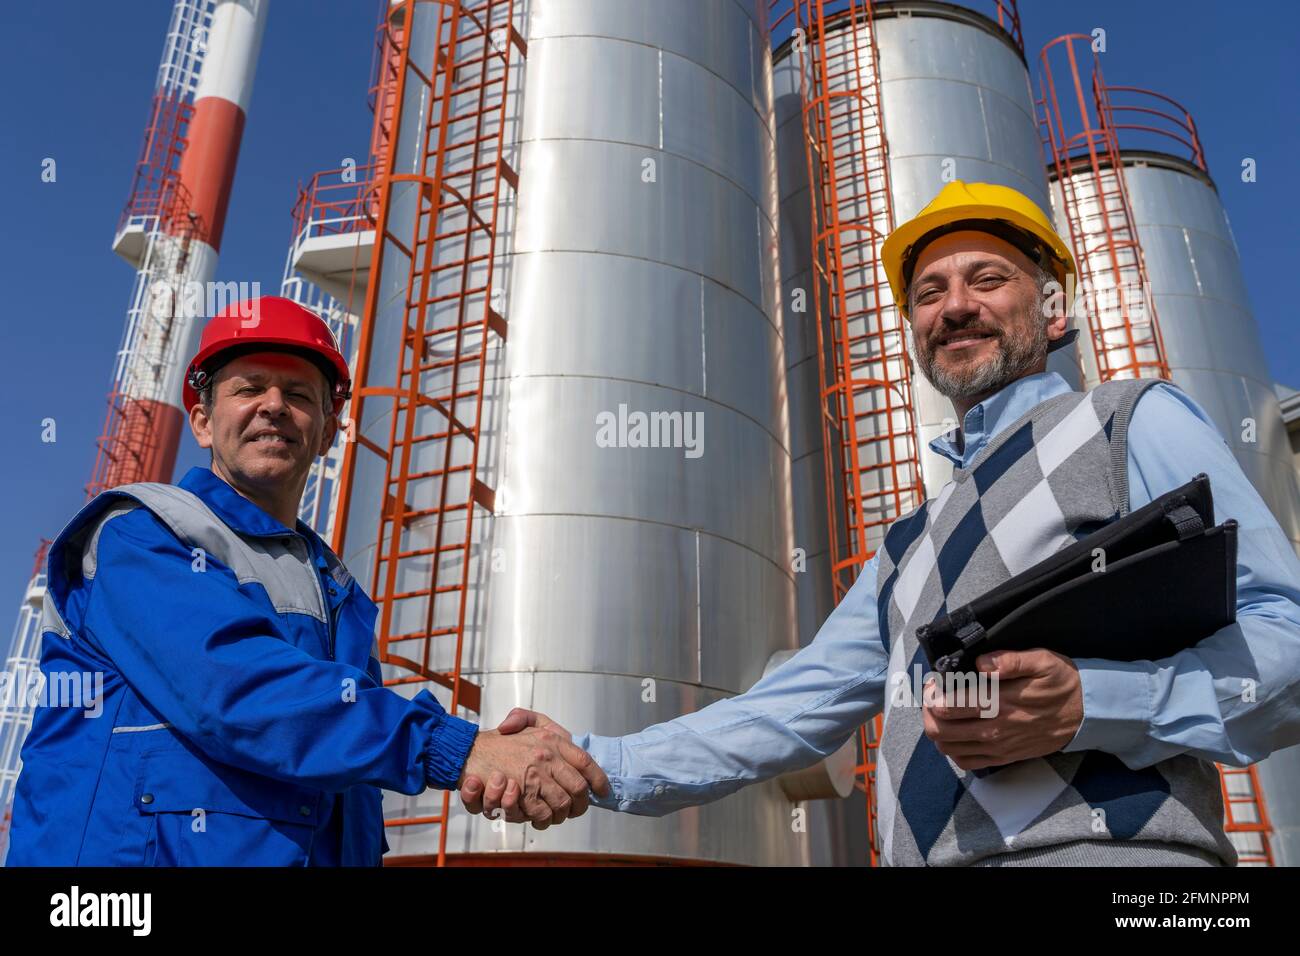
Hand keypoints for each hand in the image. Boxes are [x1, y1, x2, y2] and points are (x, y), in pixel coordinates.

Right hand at [457, 708, 609, 828]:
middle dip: (581, 803)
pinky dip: (544, 819)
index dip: (598, 779)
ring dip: (563, 814)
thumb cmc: (500, 741)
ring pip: (563, 804)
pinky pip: (543, 813)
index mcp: (552, 739)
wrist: (471, 752)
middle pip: (578, 787)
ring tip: (559, 815)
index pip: (585, 761)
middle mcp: (547, 756)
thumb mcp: (526, 721)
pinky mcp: (522, 793)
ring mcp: (535, 775)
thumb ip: (545, 722)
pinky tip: (541, 817)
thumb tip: (564, 735)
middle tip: (578, 809)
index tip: (602, 790)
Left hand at [923, 648, 1083, 770]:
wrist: (1088, 714)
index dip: (931, 693)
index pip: (946, 706)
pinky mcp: (1003, 758)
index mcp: (999, 703)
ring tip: (942, 712)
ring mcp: (997, 747)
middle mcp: (994, 729)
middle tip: (933, 695)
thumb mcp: (1042, 661)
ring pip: (947, 747)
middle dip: (927, 711)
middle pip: (939, 730)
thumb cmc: (1061, 683)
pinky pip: (965, 762)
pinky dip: (952, 748)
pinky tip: (957, 731)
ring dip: (937, 729)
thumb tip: (980, 664)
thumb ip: (1009, 660)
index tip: (934, 681)